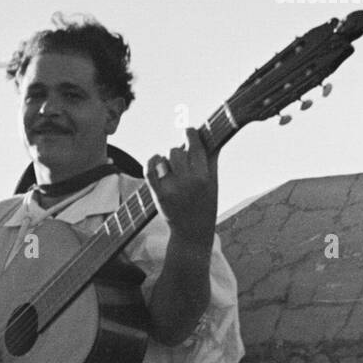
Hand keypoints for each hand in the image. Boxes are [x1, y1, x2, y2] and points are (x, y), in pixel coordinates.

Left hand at [146, 128, 217, 252]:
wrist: (192, 232)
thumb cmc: (205, 204)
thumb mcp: (213, 183)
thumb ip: (211, 159)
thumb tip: (210, 135)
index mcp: (204, 177)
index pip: (195, 147)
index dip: (190, 134)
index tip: (188, 130)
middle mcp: (187, 182)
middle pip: (176, 151)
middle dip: (178, 152)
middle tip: (181, 161)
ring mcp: (171, 189)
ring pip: (163, 159)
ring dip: (166, 161)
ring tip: (172, 170)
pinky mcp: (159, 195)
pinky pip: (149, 170)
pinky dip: (151, 162)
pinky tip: (156, 162)